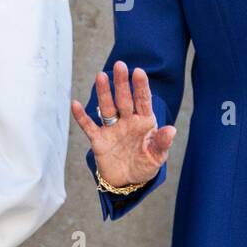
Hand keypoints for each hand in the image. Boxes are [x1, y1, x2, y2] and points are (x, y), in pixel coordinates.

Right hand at [71, 60, 176, 188]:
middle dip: (122, 83)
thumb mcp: (157, 157)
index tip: (139, 72)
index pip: (143, 101)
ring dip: (104, 93)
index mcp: (144, 122)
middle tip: (120, 65)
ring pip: (107, 107)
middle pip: (124, 99)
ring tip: (100, 76)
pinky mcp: (98, 140)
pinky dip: (81, 116)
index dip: (141, 86)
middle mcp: (127, 121)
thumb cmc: (144, 165)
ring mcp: (112, 129)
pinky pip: (88, 126)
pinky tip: (75, 104)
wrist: (127, 181)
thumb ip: (162, 143)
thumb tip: (171, 130)